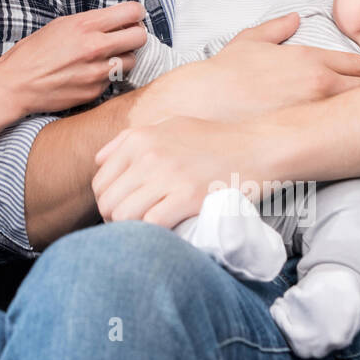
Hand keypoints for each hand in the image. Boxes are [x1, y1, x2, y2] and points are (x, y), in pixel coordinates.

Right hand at [0, 1, 147, 117]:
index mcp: (85, 25)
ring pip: (132, 60)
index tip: (133, 17)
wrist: (16, 85)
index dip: (136, 13)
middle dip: (136, 34)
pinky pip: (114, 80)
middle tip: (126, 37)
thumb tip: (114, 22)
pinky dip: (108, 76)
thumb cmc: (33, 53)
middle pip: (140, 37)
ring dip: (124, 57)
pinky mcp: (95, 91)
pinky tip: (90, 73)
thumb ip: (89, 22)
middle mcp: (95, 47)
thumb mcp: (59, 25)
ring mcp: (97, 72)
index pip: (132, 12)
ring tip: (108, 57)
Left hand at [91, 114, 265, 228]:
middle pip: (107, 201)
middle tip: (132, 228)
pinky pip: (151, 224)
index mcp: (138, 139)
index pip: (100, 181)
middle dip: (113, 220)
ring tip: (145, 233)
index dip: (106, 202)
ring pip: (123, 215)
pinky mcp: (188, 197)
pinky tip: (163, 235)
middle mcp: (147, 155)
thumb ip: (131, 139)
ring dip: (130, 230)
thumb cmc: (216, 139)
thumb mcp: (169, 125)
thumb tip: (99, 160)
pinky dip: (151, 235)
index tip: (121, 212)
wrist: (260, 146)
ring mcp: (167, 176)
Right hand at [129, 11, 359, 126]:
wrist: (201, 103)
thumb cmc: (223, 75)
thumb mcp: (248, 42)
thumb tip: (293, 17)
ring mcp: (317, 113)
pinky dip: (359, 143)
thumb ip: (275, 28)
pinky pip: (345, 141)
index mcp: (312, 59)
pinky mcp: (308, 138)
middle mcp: (321, 84)